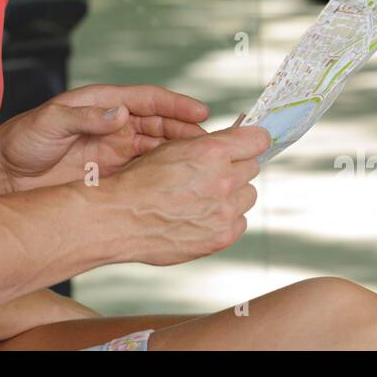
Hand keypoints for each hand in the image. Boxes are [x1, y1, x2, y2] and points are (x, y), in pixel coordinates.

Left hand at [0, 84, 209, 192]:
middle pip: (160, 124)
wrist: (2, 176)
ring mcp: (113, 148)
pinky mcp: (110, 173)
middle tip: (215, 144)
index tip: (200, 112)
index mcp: (102, 102)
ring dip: (181, 154)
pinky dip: (165, 174)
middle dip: (188, 132)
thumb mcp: (50, 123)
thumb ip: (85, 117)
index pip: (147, 99)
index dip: (175, 105)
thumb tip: (119, 112)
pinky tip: (182, 183)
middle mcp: (112, 123)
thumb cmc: (21, 141)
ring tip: (207, 164)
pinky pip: (145, 171)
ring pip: (158, 149)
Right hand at [105, 124, 270, 265]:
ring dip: (233, 193)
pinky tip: (203, 214)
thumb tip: (236, 143)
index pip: (257, 140)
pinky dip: (227, 218)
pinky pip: (240, 222)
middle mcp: (223, 180)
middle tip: (214, 172)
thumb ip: (208, 145)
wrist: (119, 218)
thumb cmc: (139, 181)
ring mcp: (223, 212)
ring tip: (205, 196)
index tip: (250, 143)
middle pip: (252, 167)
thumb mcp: (172, 148)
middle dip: (236, 167)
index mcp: (212, 152)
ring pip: (248, 195)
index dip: (252, 140)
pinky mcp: (221, 237)